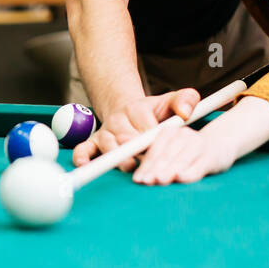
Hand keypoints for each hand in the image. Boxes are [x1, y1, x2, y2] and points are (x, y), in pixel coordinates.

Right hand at [72, 88, 200, 172]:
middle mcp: (118, 120)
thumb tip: (185, 113)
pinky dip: (82, 156)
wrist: (128, 110)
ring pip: (108, 145)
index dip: (154, 138)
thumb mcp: (171, 101)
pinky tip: (85, 164)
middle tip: (149, 162)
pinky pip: (84, 148)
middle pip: (126, 138)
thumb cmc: (154, 111)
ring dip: (117, 156)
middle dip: (137, 151)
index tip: (162, 147)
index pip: (146, 126)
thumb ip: (185, 101)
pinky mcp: (93, 143)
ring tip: (130, 166)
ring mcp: (104, 132)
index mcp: (137, 109)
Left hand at [131, 123, 237, 184]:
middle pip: (166, 156)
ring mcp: (198, 145)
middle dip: (154, 170)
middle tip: (145, 181)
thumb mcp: (172, 151)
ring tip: (159, 180)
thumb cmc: (189, 152)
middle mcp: (183, 136)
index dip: (145, 166)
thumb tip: (139, 177)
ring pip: (181, 161)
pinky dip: (189, 173)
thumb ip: (157, 160)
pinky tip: (181, 178)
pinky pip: (199, 166)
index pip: (155, 151)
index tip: (137, 179)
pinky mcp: (212, 156)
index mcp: (169, 133)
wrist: (222, 142)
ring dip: (169, 171)